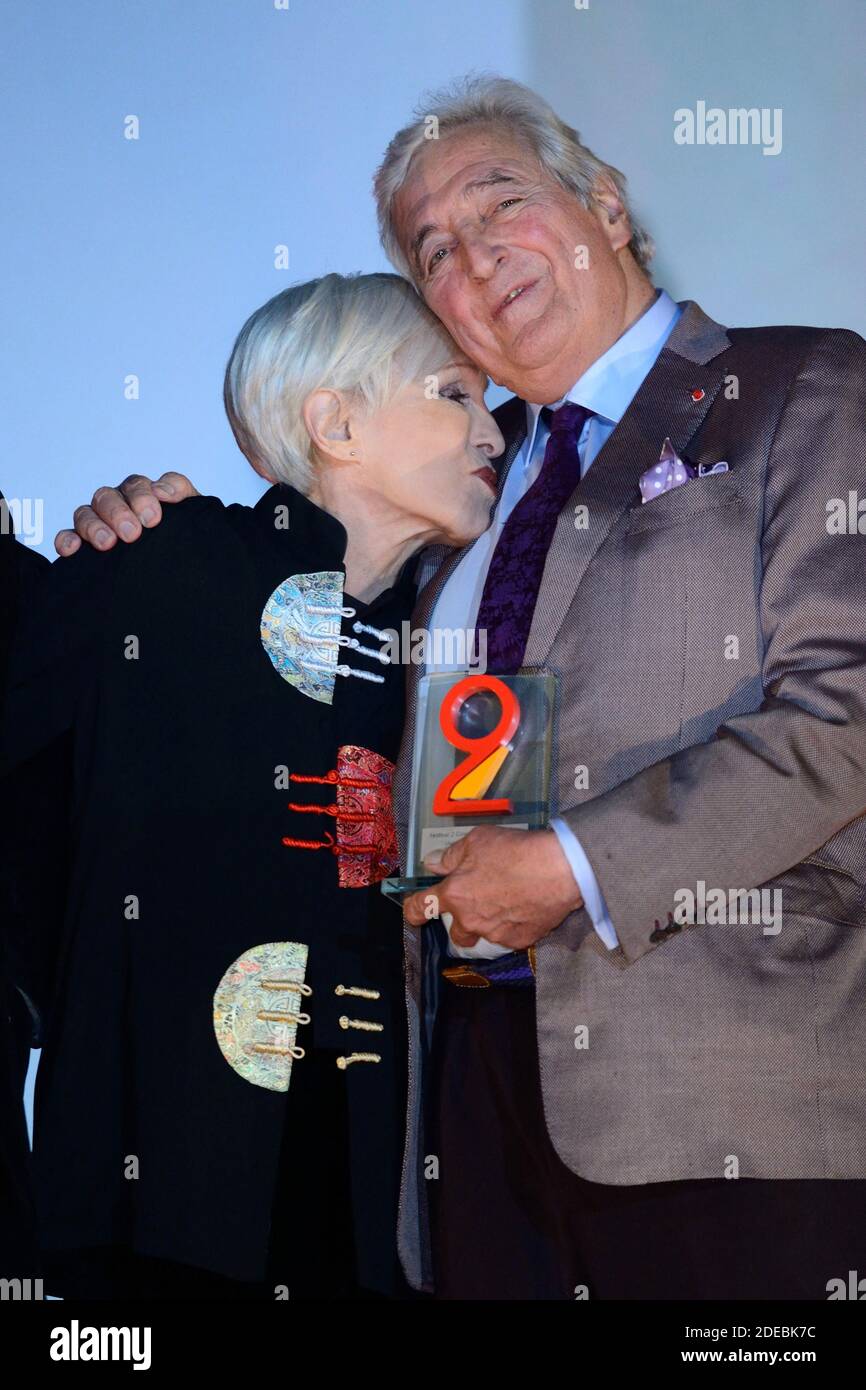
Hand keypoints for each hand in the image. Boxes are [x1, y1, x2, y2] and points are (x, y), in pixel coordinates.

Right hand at [54, 472, 198, 555]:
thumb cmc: (187, 545)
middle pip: (109, 496)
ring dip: (93, 525)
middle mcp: (119, 507)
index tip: (153, 518)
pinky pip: (67, 537)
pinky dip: (67, 540)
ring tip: (107, 543)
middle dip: (118, 512)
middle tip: (132, 533)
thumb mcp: (194, 521)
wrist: (184, 580)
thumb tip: (164, 491)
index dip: (143, 496)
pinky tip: (73, 550)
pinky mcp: (83, 545)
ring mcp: (99, 524)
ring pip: (85, 512)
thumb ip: (184, 498)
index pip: (139, 486)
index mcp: (145, 498)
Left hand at [403, 826, 583, 950]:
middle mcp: (470, 920)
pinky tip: (523, 909)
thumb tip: (431, 863)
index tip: (414, 911)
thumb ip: (450, 856)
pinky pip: (507, 938)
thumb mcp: (477, 841)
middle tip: (477, 902)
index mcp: (455, 894)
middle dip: (461, 921)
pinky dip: (510, 927)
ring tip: (503, 905)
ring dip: (485, 925)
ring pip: (482, 936)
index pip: (420, 908)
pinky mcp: (519, 941)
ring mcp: (495, 934)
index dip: (412, 910)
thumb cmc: (515, 850)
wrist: (559, 870)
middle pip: (455, 932)